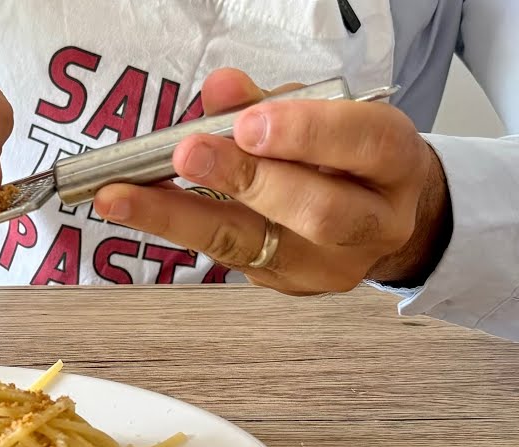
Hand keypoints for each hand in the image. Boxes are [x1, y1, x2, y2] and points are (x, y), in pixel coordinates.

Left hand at [92, 68, 452, 292]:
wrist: (386, 219)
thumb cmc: (350, 158)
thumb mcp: (328, 115)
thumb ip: (271, 102)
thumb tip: (220, 89)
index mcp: (394, 165)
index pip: (364, 145)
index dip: (306, 133)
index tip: (249, 122)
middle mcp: (372, 224)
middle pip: (317, 211)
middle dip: (245, 180)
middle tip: (188, 153)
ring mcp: (328, 265)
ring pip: (252, 245)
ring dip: (179, 217)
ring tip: (124, 197)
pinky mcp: (285, 285)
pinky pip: (225, 256)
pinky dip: (178, 227)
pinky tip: (137, 209)